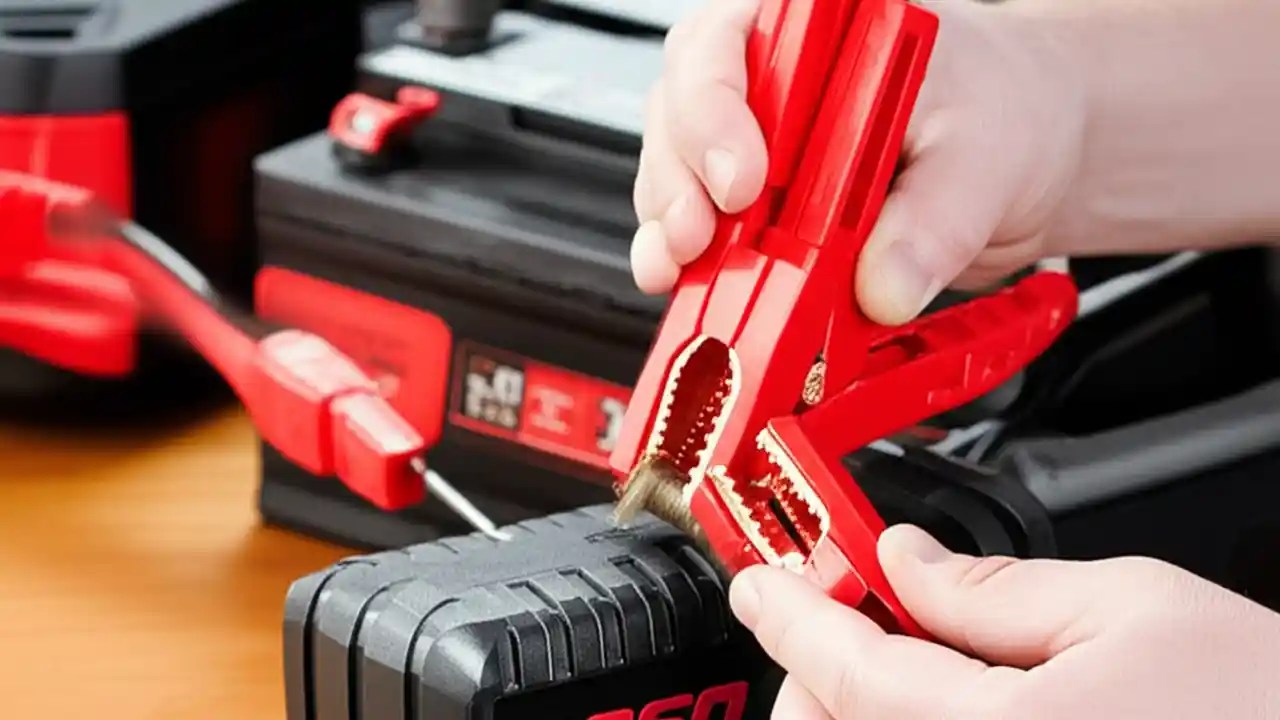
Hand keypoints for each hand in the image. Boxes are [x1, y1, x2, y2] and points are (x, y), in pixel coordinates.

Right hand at [631, 0, 1086, 324]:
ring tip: (695, 272)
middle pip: (683, 108)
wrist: (1025, 153)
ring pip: (678, 170)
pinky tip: (697, 286)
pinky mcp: (757, 203)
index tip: (746, 183)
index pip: (732, 42)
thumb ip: (933, 224)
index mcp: (826, 25)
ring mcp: (758, 138)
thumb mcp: (988, 158)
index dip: (718, 112)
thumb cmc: (1008, 112)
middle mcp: (777, 72)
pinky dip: (697, 266)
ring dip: (679, 229)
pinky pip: (704, 227)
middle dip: (684, 181)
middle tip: (705, 240)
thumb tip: (879, 285)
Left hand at [730, 525, 1279, 718]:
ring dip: (855, 709)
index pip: (842, 668)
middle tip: (864, 613)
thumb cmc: (1263, 707)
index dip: (789, 612)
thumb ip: (994, 587)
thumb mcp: (1131, 606)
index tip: (758, 584)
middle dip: (820, 668)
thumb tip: (907, 561)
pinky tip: (949, 710)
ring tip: (921, 663)